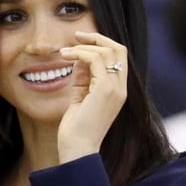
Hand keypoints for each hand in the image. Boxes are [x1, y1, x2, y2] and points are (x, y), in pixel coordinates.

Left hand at [57, 31, 127, 162]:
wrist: (78, 149)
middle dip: (97, 38)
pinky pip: (96, 60)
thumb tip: (78, 58)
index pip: (118, 57)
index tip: (79, 42)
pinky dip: (80, 53)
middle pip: (119, 49)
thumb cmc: (76, 129)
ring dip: (84, 46)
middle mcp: (121, 89)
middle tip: (76, 36)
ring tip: (65, 51)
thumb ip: (83, 78)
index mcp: (118, 91)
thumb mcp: (80, 97)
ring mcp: (115, 89)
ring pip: (108, 51)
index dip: (100, 45)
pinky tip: (66, 57)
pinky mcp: (105, 90)